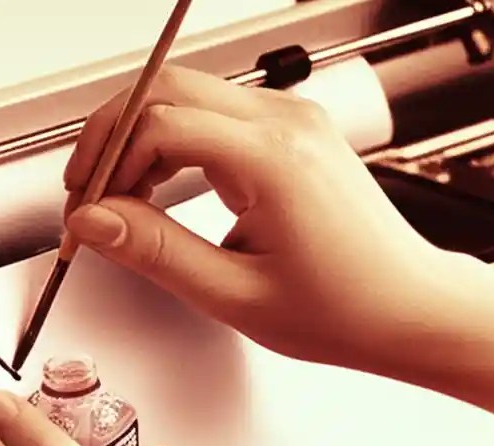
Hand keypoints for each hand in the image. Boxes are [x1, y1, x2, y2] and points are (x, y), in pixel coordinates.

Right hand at [61, 65, 463, 375]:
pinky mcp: (289, 131)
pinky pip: (208, 115)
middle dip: (109, 139)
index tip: (86, 210)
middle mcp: (286, 123)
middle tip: (86, 194)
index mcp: (274, 159)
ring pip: (182, 95)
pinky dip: (167, 144)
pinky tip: (153, 188)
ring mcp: (290, 120)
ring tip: (117, 200)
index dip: (106, 166)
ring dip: (136, 141)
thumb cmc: (344, 308)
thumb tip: (94, 220)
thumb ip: (154, 251)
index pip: (158, 124)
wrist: (407, 308)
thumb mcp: (232, 294)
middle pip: (164, 89)